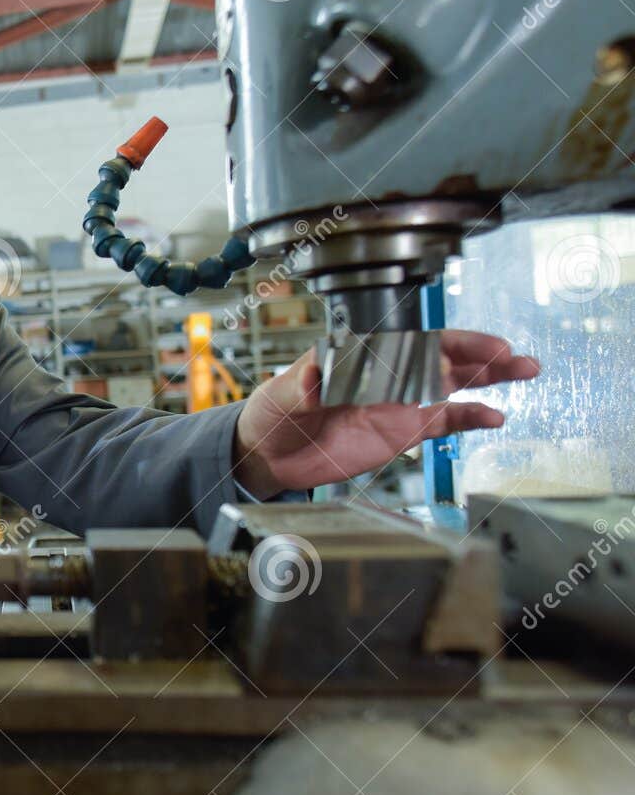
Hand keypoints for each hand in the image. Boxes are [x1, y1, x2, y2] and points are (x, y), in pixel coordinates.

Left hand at [232, 330, 541, 497]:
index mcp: (360, 356)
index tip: (468, 342)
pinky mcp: (399, 431)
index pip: (409, 341)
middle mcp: (385, 374)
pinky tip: (495, 416)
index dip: (441, 340)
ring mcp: (396, 402)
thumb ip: (301, 385)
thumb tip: (313, 373)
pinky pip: (441, 421)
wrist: (268, 454)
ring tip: (525, 370)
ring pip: (451, 383)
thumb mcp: (281, 395)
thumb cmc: (271, 415)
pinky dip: (469, 417)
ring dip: (487, 378)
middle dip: (480, 353)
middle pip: (441, 356)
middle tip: (514, 355)